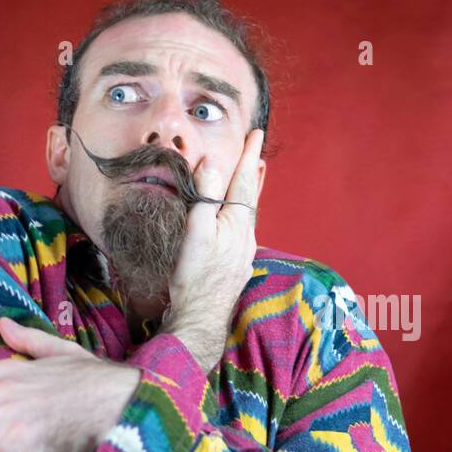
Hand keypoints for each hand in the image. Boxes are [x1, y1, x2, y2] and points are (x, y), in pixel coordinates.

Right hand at [162, 127, 263, 370]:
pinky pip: (241, 228)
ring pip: (247, 212)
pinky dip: (240, 212)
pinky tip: (236, 218)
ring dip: (247, 191)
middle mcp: (245, 235)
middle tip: (256, 149)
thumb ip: (206, 197)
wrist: (201, 318)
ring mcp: (242, 251)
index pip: (244, 180)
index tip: (256, 133)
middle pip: (250, 195)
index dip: (248, 155)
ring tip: (251, 176)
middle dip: (252, 170)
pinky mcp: (236, 265)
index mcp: (237, 222)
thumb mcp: (196, 231)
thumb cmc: (195, 277)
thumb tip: (213, 165)